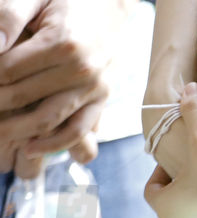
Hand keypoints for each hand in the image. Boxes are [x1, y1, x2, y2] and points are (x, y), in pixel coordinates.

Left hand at [0, 0, 117, 173]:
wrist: (110, 7)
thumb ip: (11, 15)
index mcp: (64, 43)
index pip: (8, 69)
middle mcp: (83, 71)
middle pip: (22, 95)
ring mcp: (95, 89)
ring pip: (47, 119)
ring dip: (15, 129)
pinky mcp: (101, 100)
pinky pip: (78, 130)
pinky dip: (54, 144)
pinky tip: (29, 148)